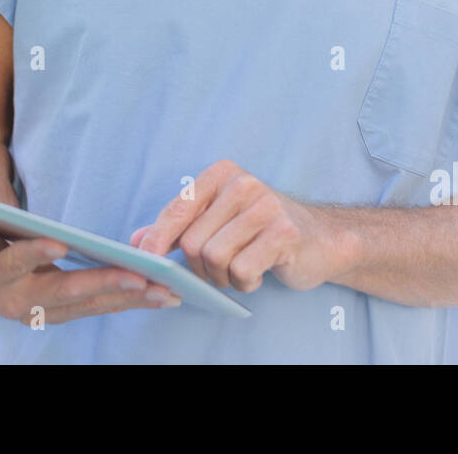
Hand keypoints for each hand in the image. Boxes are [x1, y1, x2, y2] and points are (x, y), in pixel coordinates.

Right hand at [0, 195, 180, 324]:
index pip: (3, 269)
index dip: (28, 258)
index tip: (55, 242)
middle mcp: (3, 296)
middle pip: (54, 298)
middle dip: (97, 289)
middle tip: (137, 278)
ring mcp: (30, 299)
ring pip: (80, 306)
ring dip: (122, 299)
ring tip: (164, 290)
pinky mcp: (54, 295)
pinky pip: (90, 301)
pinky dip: (123, 296)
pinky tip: (160, 290)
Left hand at [128, 160, 346, 292]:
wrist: (322, 239)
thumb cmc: (263, 231)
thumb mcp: (218, 221)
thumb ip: (178, 228)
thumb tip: (135, 241)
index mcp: (222, 174)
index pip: (177, 209)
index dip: (156, 240)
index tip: (144, 262)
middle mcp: (243, 184)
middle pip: (192, 241)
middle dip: (199, 268)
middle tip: (218, 272)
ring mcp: (266, 206)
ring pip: (214, 258)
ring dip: (222, 277)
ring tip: (239, 271)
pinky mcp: (284, 233)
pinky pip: (241, 270)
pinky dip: (244, 282)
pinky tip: (258, 274)